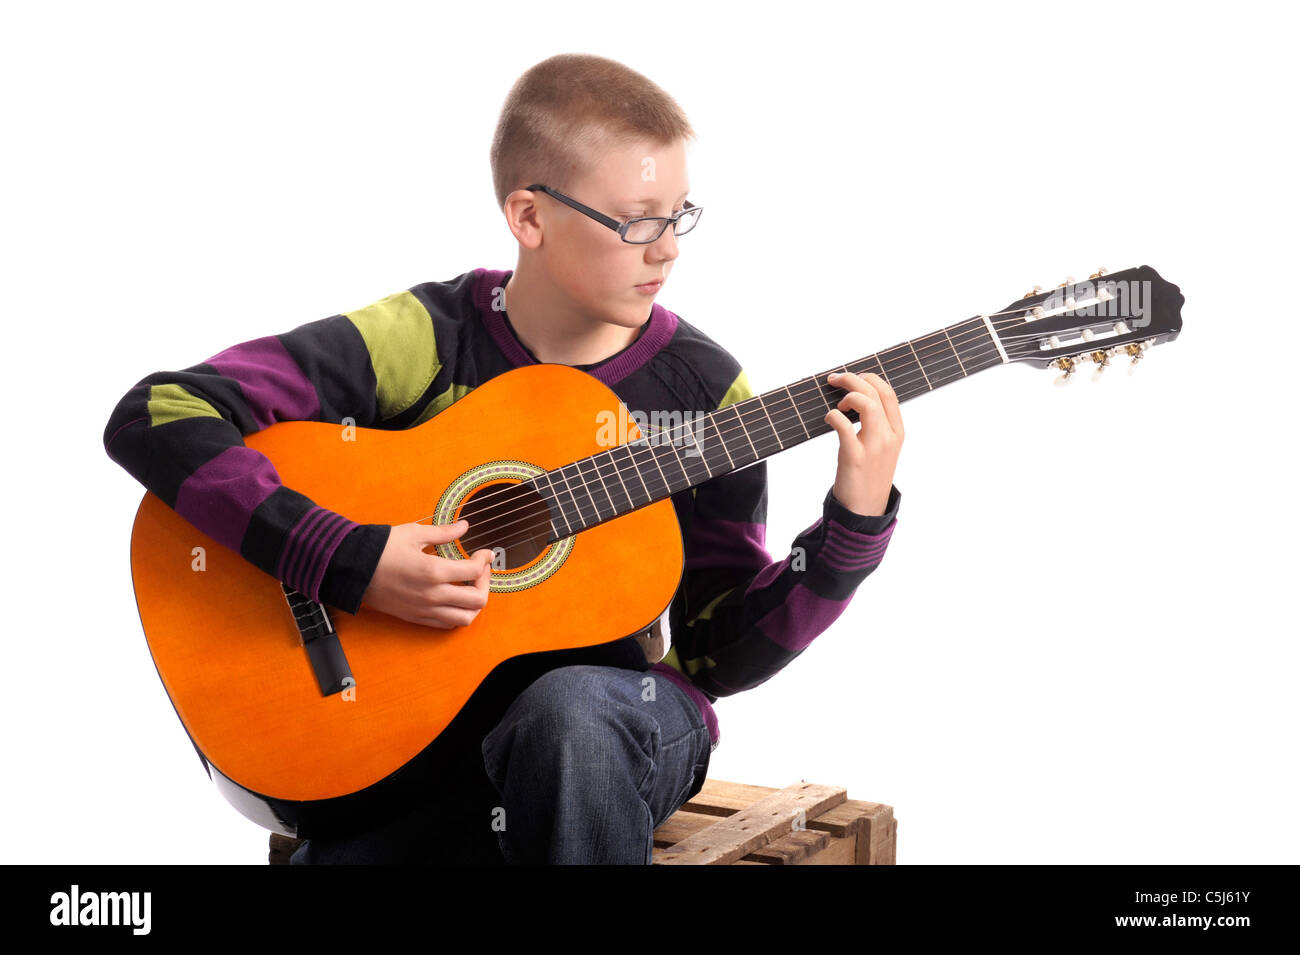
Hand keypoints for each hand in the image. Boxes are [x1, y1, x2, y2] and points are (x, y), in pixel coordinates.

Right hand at [360, 519, 494, 627]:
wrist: (351, 569)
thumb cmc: (380, 549)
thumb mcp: (414, 533)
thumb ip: (443, 532)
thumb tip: (464, 526)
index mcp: (434, 571)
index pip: (474, 572)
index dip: (485, 561)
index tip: (483, 553)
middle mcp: (432, 595)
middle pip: (477, 600)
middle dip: (485, 584)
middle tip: (480, 571)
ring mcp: (424, 610)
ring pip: (465, 619)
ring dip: (474, 604)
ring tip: (470, 588)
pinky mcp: (416, 618)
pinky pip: (446, 624)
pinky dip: (457, 614)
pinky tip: (454, 599)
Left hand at [824, 370, 903, 516]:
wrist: (865, 509)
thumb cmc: (869, 474)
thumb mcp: (883, 447)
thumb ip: (877, 424)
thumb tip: (857, 397)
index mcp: (898, 431)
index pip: (889, 392)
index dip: (869, 377)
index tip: (852, 376)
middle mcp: (889, 436)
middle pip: (875, 393)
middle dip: (853, 379)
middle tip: (834, 380)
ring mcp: (874, 447)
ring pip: (866, 404)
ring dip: (848, 394)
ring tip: (838, 404)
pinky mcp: (855, 458)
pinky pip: (844, 427)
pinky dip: (833, 416)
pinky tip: (828, 419)